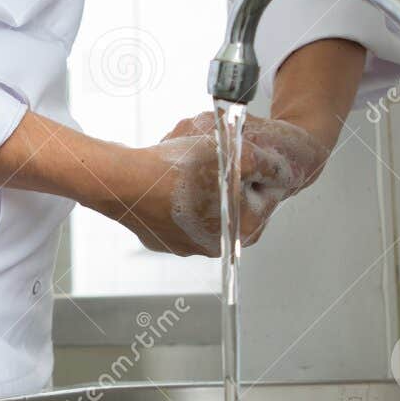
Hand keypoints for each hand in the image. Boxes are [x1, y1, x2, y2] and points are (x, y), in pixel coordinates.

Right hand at [115, 113, 329, 255]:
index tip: (240, 154)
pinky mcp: (161, 238)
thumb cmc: (176, 171)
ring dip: (201, 185)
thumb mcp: (235, 153)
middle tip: (212, 157)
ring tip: (187, 165)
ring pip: (204, 207)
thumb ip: (266, 162)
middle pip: (234, 204)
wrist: (122, 182)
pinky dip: (175, 194)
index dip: (255, 169)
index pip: (263, 195)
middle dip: (227, 179)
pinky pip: (177, 212)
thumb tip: (277, 167)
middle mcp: (214, 246)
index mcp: (241, 231)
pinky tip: (168, 177)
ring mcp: (184, 246)